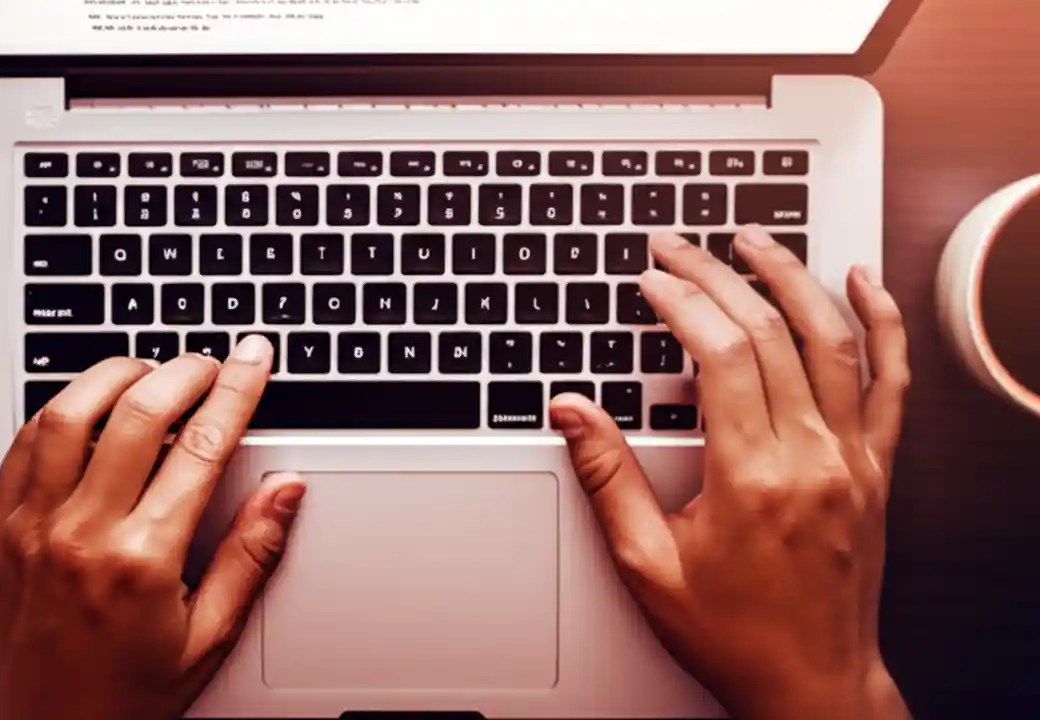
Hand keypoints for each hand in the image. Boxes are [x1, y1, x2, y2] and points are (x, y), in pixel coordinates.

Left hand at [0, 337, 303, 719]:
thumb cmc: (120, 700)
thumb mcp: (206, 639)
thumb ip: (249, 557)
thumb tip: (284, 494)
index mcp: (143, 561)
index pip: (202, 447)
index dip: (235, 390)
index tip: (252, 358)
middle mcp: (83, 533)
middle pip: (138, 412)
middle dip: (183, 370)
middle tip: (209, 361)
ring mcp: (33, 525)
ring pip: (70, 412)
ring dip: (115, 375)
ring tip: (148, 371)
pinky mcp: (0, 526)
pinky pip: (23, 442)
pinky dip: (60, 409)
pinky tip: (88, 407)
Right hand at [551, 229, 911, 719]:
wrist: (810, 682)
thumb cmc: (732, 633)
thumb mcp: (647, 563)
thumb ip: (607, 479)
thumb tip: (572, 413)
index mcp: (752, 476)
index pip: (722, 354)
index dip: (683, 302)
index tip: (653, 280)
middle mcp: (811, 457)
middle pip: (771, 332)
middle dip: (719, 276)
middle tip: (679, 249)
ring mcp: (853, 459)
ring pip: (833, 340)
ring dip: (792, 279)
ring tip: (754, 241)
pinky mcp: (876, 468)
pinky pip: (891, 381)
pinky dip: (883, 324)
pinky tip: (864, 285)